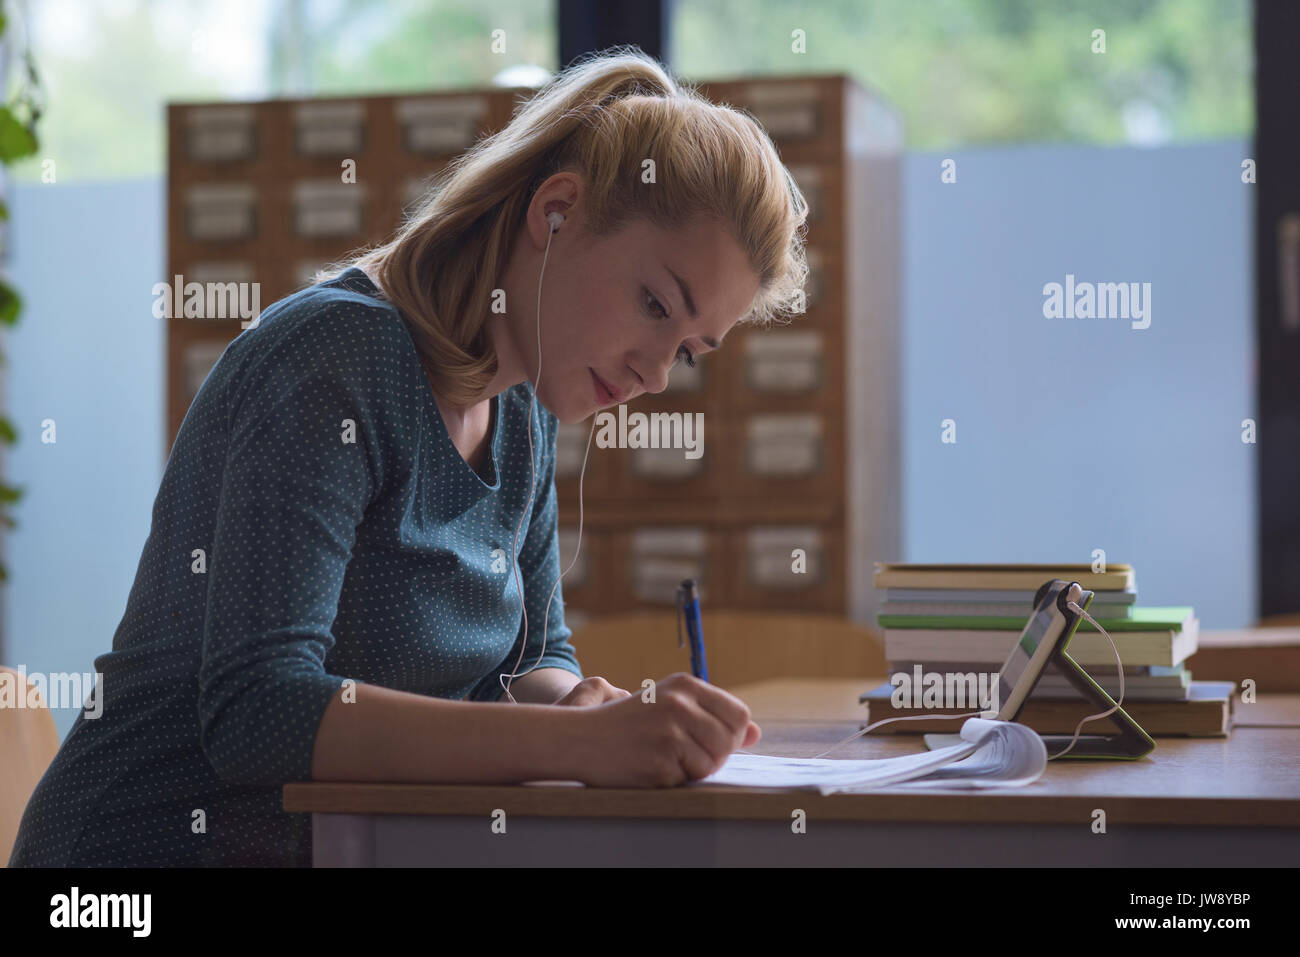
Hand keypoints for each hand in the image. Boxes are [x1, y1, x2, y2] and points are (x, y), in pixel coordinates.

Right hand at [566, 673, 761, 787]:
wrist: (579, 738)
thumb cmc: (628, 724)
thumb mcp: (671, 707)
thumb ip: (714, 717)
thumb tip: (755, 734)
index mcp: (685, 685)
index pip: (739, 714)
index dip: (729, 734)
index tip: (704, 738)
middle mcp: (680, 703)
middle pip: (728, 741)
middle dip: (712, 754)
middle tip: (679, 751)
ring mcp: (670, 732)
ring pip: (711, 764)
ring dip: (692, 769)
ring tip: (663, 757)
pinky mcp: (660, 761)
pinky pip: (687, 780)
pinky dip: (672, 779)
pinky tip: (649, 765)